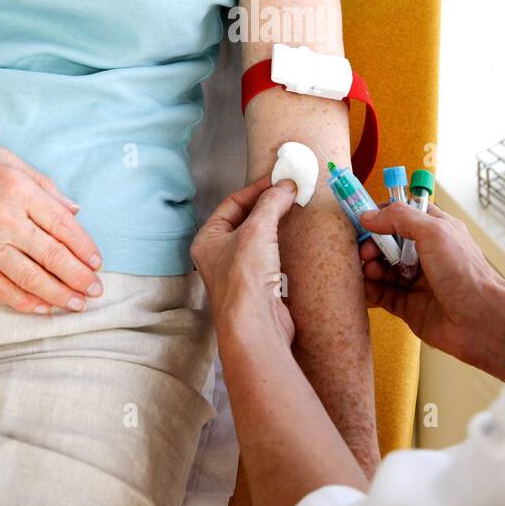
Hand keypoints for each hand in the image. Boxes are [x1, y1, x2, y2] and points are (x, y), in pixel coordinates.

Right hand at [0, 122, 104, 314]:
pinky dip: (23, 301)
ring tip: (77, 304)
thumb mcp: (10, 160)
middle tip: (96, 290)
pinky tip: (42, 307)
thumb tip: (76, 211)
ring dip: (58, 294)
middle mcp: (2, 218)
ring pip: (29, 277)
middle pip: (52, 255)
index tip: (98, 262)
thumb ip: (45, 187)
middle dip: (79, 276)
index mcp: (18, 190)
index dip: (84, 247)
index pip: (63, 226)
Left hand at [190, 172, 298, 344]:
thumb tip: (285, 186)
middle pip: (246, 220)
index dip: (256, 189)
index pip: (232, 203)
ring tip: (295, 208)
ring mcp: (239, 272)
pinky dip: (283, 244)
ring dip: (277, 224)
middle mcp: (219, 255)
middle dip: (268, 205)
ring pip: (259, 239)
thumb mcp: (257, 230)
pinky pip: (271, 257)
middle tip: (290, 190)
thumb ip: (271, 203)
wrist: (256, 327)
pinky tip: (297, 237)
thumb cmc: (244, 279)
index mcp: (208, 240)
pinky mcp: (258, 286)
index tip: (279, 179)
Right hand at [357, 198, 504, 365]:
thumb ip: (400, 218)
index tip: (361, 217)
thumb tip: (369, 215)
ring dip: (369, 267)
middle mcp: (425, 254)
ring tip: (367, 269)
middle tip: (364, 250)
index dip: (381, 215)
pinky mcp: (408, 306)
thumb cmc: (466, 274)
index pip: (403, 215)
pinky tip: (364, 287)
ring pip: (382, 269)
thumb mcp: (434, 232)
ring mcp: (416, 281)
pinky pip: (381, 295)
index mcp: (436, 231)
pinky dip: (369, 290)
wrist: (481, 321)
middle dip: (371, 244)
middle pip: (387, 243)